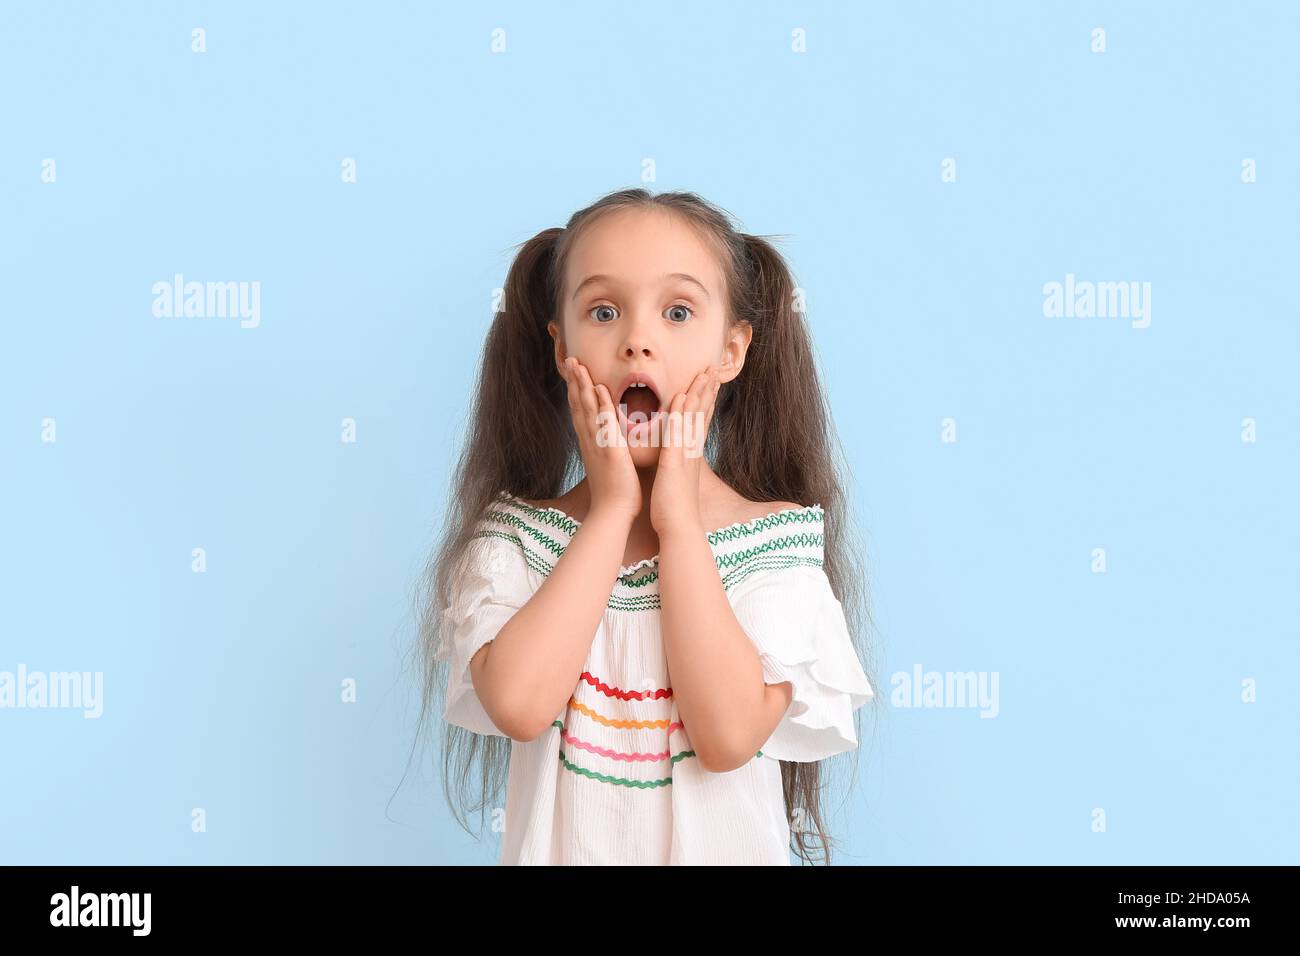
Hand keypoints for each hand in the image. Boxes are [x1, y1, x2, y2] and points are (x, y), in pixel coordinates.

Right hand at [559, 355, 641, 520]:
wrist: (613, 511)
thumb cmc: (615, 490)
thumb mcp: (609, 462)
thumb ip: (607, 446)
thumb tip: (608, 439)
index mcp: (591, 442)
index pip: (580, 410)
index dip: (576, 390)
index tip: (573, 372)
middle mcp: (589, 440)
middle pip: (578, 404)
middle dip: (573, 381)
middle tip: (569, 359)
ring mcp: (597, 443)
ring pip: (586, 408)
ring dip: (581, 385)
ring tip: (577, 365)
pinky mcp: (609, 449)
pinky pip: (603, 422)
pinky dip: (600, 405)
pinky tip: (598, 388)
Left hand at [650, 364, 721, 535]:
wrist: (679, 528)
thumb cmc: (674, 508)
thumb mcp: (678, 481)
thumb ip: (678, 466)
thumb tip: (677, 459)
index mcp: (690, 455)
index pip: (700, 422)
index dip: (706, 402)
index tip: (711, 384)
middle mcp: (692, 451)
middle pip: (702, 414)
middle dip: (709, 390)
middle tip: (715, 369)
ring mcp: (686, 454)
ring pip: (694, 417)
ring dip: (700, 393)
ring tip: (706, 373)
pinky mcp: (676, 461)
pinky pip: (679, 432)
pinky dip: (681, 414)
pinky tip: (683, 396)